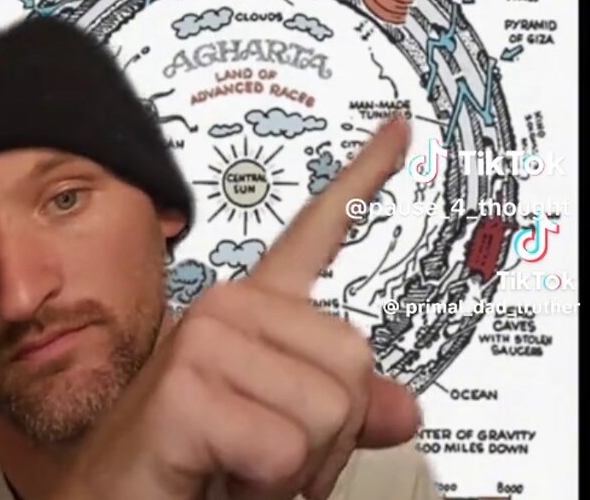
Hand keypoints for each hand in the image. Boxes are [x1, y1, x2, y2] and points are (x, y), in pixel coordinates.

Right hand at [64, 115, 419, 499]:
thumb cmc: (190, 471)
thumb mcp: (283, 442)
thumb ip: (341, 413)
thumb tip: (405, 408)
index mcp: (255, 312)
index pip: (317, 230)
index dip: (365, 176)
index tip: (400, 126)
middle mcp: (229, 308)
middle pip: (354, 361)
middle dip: (328, 437)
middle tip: (262, 457)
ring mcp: (203, 336)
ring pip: (329, 407)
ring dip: (295, 469)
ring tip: (235, 467)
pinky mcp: (184, 385)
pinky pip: (284, 446)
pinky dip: (264, 486)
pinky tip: (215, 475)